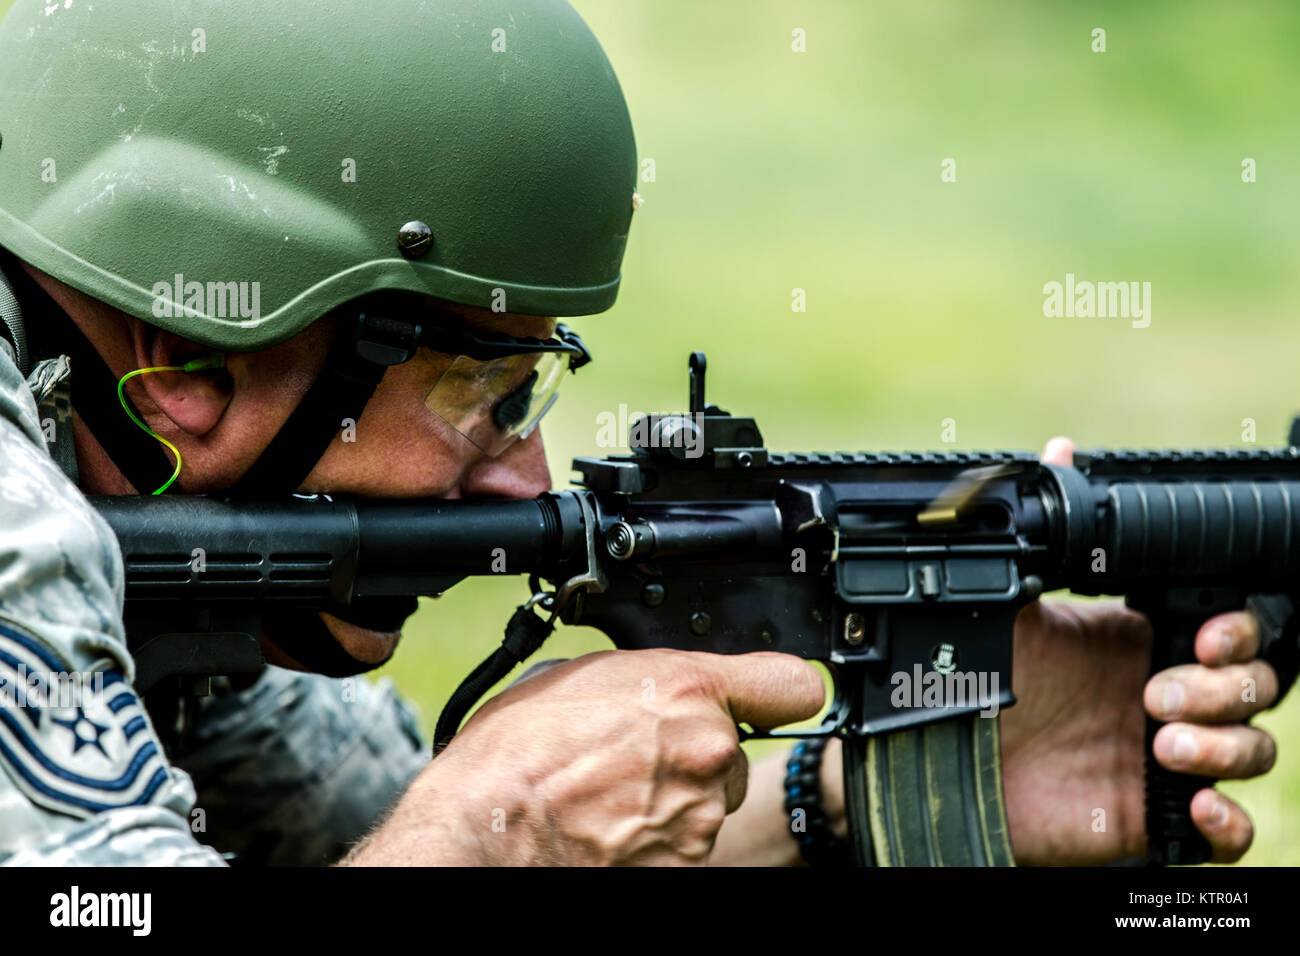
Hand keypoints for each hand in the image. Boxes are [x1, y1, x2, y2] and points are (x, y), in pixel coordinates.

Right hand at [345, 649, 822, 864]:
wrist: (489, 825)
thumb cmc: (520, 751)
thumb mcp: (587, 675)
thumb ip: (653, 678)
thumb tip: (667, 689)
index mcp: (691, 691)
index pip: (791, 685)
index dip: (778, 692)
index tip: (771, 698)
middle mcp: (710, 752)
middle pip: (730, 753)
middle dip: (694, 755)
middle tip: (634, 758)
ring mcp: (701, 816)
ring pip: (707, 803)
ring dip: (672, 800)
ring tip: (608, 795)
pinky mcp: (686, 867)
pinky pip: (685, 847)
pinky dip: (656, 843)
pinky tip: (610, 828)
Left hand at [999, 437, 1279, 863]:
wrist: (934, 760)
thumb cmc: (973, 678)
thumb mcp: (1009, 607)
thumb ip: (1040, 536)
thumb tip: (1059, 449)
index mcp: (1138, 641)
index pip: (1230, 629)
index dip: (1237, 631)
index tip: (1204, 636)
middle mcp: (1160, 696)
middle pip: (1252, 686)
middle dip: (1223, 688)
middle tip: (1154, 695)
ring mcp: (1164, 756)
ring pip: (1252, 750)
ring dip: (1227, 746)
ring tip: (1164, 745)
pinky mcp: (1154, 816)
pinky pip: (1226, 831)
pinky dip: (1230, 823)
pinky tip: (1200, 806)